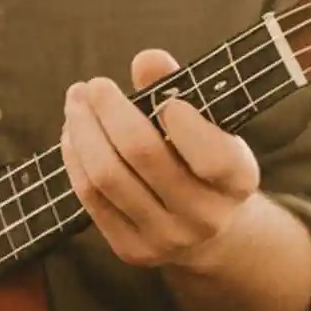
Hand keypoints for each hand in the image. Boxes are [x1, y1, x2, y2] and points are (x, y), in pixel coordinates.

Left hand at [60, 49, 260, 269]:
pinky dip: (76, 160)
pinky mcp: (133, 251)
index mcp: (237, 181)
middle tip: (93, 85)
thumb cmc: (204, 160)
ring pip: (108, 177)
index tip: (165, 100)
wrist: (205, 231)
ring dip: (83, 132)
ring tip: (75, 103)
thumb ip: (179, 88)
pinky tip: (73, 135)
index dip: (184, 124)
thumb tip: (147, 60)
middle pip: (143, 155)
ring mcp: (167, 239)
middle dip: (110, 110)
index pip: (212, 157)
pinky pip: (91, 199)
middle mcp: (206, 217)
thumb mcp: (209, 125)